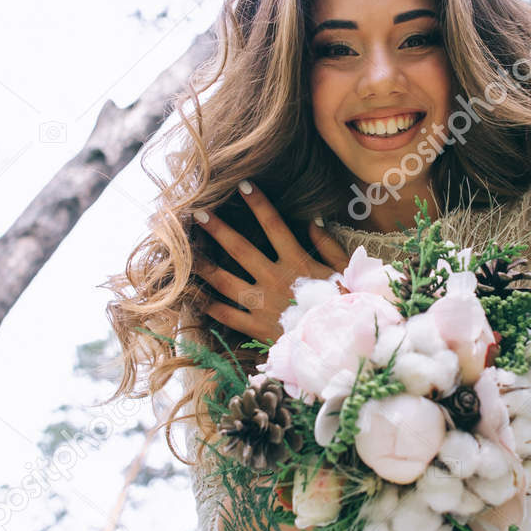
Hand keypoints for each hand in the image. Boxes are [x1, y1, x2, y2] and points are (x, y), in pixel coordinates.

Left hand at [192, 179, 350, 343]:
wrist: (340, 346)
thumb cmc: (345, 306)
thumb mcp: (344, 271)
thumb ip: (328, 245)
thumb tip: (311, 220)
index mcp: (297, 262)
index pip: (274, 225)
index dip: (259, 204)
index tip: (243, 185)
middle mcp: (275, 279)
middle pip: (240, 249)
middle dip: (217, 229)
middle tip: (197, 213)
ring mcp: (263, 304)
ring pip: (225, 281)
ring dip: (204, 265)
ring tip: (185, 254)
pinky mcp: (256, 328)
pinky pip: (227, 316)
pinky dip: (209, 306)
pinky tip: (193, 296)